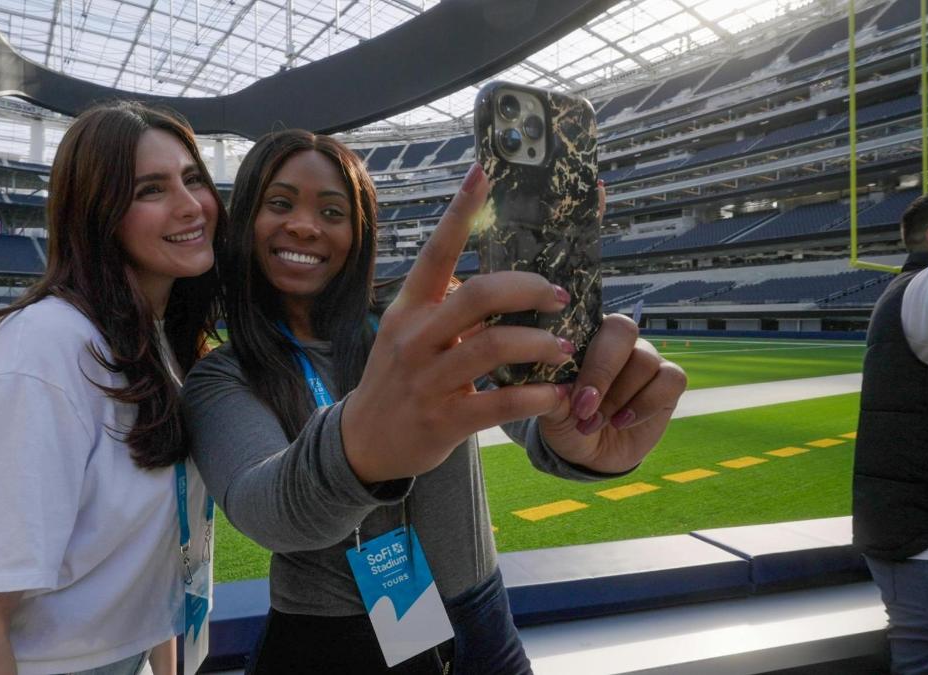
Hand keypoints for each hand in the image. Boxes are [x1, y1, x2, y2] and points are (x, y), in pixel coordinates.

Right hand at [341, 164, 575, 482]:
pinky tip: (556, 395)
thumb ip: (448, 309)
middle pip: (478, 295)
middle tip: (558, 297)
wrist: (365, 441)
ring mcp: (429, 379)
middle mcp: (416, 338)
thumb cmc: (401, 379)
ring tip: (562, 349)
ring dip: (540, 344)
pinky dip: (538, 397)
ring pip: (494, 345)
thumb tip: (501, 282)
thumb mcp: (410, 336)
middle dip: (527, 289)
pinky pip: (501, 402)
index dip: (460, 212)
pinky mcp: (446, 419)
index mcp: (409, 309)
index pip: (436, 252)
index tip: (483, 173)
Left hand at [537, 314, 686, 473]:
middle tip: (584, 408)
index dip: (582, 355)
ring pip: (644, 360)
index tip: (571, 394)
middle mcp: (618, 341)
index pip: (589, 319)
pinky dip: (646, 404)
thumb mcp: (553, 413)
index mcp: (585, 335)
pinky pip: (671, 380)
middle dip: (602, 371)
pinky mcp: (669, 381)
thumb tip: (556, 388)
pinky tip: (622, 421)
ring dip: (618, 397)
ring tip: (596, 423)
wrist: (591, 454)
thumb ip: (553, 396)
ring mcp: (646, 358)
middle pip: (623, 330)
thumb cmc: (568, 423)